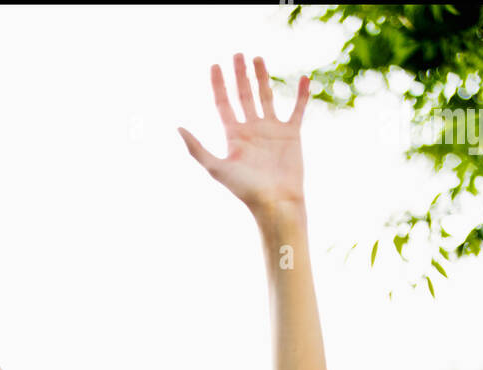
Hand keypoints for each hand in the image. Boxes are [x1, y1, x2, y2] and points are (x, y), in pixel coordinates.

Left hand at [177, 55, 308, 214]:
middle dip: (240, 75)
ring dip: (262, 77)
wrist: (276, 202)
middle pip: (243, 95)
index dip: (218, 84)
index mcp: (234, 135)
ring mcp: (272, 130)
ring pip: (266, 96)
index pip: (223, 103)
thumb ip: (197, 149)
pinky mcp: (291, 134)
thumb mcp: (216, 168)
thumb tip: (178, 128)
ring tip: (257, 58)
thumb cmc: (246, 189)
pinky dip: (301, 94)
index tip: (215, 65)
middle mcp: (252, 129)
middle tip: (237, 54)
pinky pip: (297, 109)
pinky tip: (304, 78)